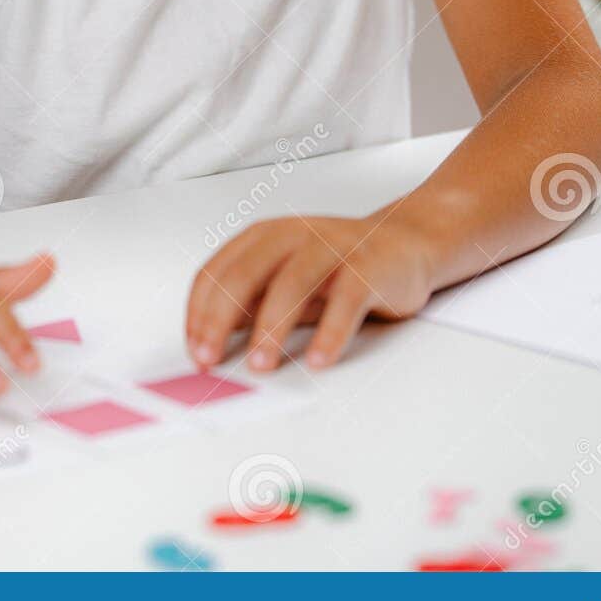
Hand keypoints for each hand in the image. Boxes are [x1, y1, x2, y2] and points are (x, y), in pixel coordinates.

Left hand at [185, 213, 437, 371]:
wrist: (404, 244)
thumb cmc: (337, 267)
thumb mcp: (284, 282)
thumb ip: (250, 304)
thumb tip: (209, 340)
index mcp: (263, 237)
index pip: (216, 272)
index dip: (199, 313)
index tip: (195, 351)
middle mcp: (293, 236)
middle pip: (244, 274)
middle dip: (220, 320)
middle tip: (211, 359)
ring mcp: (331, 248)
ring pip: (292, 284)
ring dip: (272, 328)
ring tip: (262, 364)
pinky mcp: (367, 266)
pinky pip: (346, 300)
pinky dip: (331, 333)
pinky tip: (319, 359)